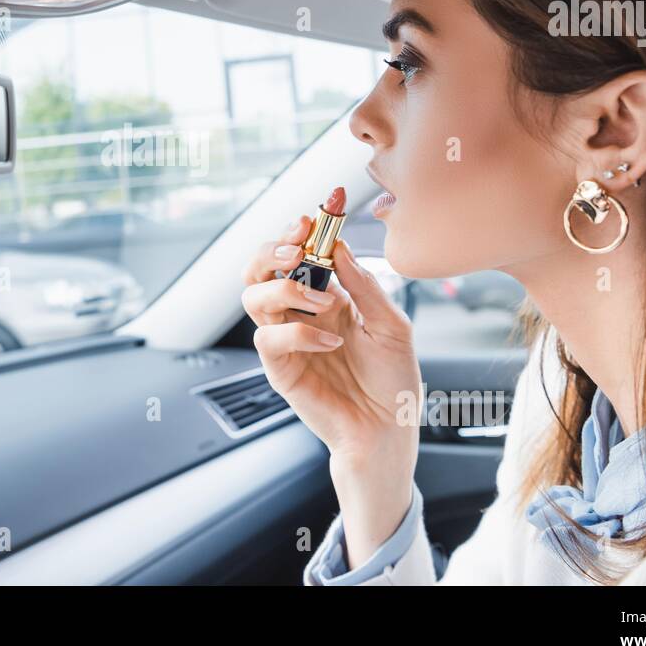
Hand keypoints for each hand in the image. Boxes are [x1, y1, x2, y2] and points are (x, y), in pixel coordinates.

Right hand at [242, 222, 421, 560]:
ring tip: (324, 300)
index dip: (298, 231)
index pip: (297, 254)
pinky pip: (269, 339)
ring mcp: (287, 340)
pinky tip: (330, 341)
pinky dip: (298, 333)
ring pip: (253, 297)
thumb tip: (340, 248)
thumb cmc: (392, 380)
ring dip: (284, 287)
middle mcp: (300, 314)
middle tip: (297, 246)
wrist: (389, 430)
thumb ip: (365, 286)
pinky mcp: (281, 369)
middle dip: (272, 249)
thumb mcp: (392, 325)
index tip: (313, 216)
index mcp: (326, 297)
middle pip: (259, 268)